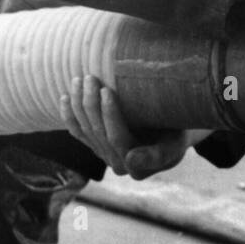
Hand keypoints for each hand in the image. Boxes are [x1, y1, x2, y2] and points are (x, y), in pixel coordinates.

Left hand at [59, 75, 201, 178]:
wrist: (174, 134)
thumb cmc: (179, 134)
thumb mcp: (176, 144)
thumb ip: (157, 156)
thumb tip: (130, 160)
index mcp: (136, 166)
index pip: (117, 137)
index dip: (109, 114)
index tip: (107, 90)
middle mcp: (117, 164)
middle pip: (98, 132)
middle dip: (91, 103)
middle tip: (90, 77)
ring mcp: (105, 156)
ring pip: (85, 130)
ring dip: (79, 104)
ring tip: (78, 80)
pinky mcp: (96, 147)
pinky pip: (78, 132)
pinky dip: (70, 115)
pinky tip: (65, 97)